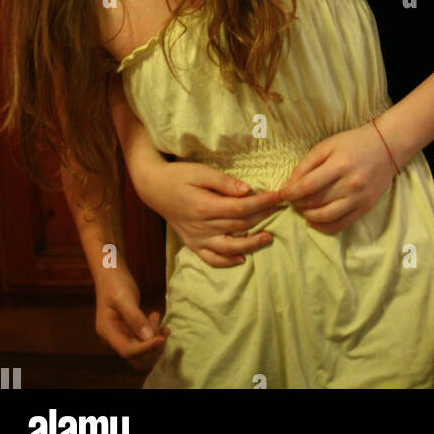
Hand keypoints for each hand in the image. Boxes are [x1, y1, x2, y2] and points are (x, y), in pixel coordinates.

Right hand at [94, 266, 167, 371]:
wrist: (111, 273)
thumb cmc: (115, 283)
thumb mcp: (124, 298)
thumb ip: (135, 319)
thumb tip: (149, 338)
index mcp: (107, 333)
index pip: (128, 351)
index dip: (146, 348)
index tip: (162, 337)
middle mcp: (113, 339)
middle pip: (136, 356)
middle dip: (152, 345)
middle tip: (162, 326)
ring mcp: (121, 335)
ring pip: (141, 349)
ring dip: (154, 338)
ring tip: (156, 316)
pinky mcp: (128, 330)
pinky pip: (142, 340)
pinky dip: (152, 332)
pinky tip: (155, 316)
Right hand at [140, 161, 281, 266]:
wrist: (154, 188)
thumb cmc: (179, 176)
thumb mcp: (200, 172)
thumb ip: (224, 182)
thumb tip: (248, 190)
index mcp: (204, 207)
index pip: (241, 208)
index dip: (262, 203)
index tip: (278, 195)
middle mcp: (202, 227)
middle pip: (239, 226)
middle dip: (262, 217)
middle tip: (279, 208)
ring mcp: (197, 238)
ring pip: (229, 247)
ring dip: (251, 244)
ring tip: (269, 237)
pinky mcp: (192, 244)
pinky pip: (211, 258)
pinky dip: (227, 261)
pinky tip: (241, 258)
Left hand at [276, 124, 396, 234]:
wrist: (386, 147)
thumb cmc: (353, 143)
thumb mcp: (327, 145)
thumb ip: (306, 164)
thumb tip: (289, 185)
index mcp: (339, 164)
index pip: (307, 186)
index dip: (290, 193)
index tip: (282, 193)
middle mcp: (350, 184)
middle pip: (315, 202)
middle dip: (298, 203)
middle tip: (292, 199)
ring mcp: (359, 198)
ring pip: (325, 217)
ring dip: (308, 216)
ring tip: (303, 208)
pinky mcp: (365, 208)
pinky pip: (340, 225)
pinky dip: (323, 227)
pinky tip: (314, 220)